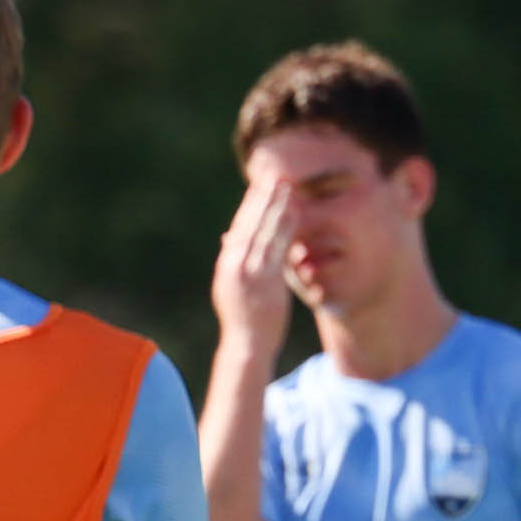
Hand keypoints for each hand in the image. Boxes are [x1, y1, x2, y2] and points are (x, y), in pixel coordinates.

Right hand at [209, 167, 301, 363]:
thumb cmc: (244, 319)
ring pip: (263, 229)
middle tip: (274, 174)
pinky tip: (293, 211)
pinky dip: (284, 226)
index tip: (260, 185)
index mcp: (226, 264)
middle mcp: (233, 264)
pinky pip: (276, 246)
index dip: (250, 204)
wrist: (246, 345)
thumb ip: (233, 261)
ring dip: (275, 205)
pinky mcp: (263, 279)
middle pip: (248, 222)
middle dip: (261, 197)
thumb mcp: (232, 287)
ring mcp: (248, 271)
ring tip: (286, 185)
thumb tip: (228, 238)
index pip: (238, 227)